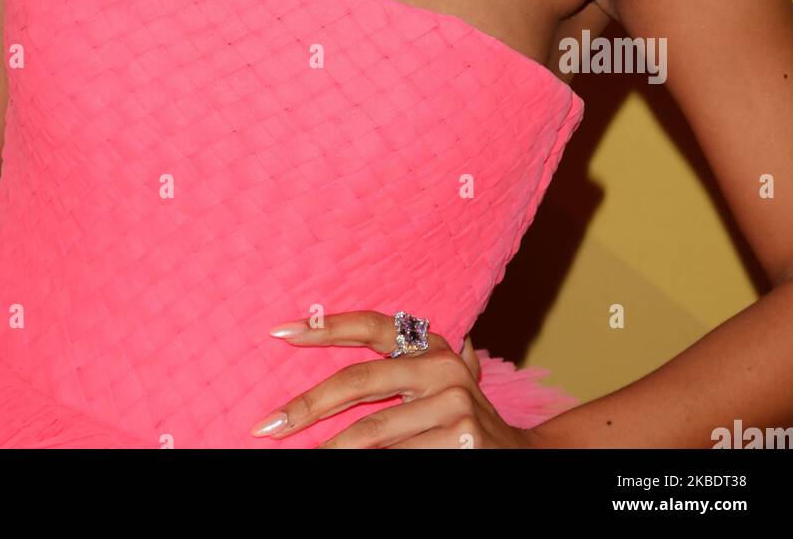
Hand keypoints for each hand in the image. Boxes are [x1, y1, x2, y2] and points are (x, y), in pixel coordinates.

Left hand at [250, 310, 543, 447]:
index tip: (279, 332)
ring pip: (373, 432)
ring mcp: (454, 403)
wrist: (522, 458)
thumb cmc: (463, 422)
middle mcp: (442, 366)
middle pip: (359, 382)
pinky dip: (371, 465)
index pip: (370, 326)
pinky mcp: (461, 439)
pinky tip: (347, 465)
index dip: (324, 328)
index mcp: (430, 346)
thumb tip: (335, 357)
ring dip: (332, 450)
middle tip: (269, 426)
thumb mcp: (440, 386)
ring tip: (302, 458)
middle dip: (307, 406)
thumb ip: (409, 365)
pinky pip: (399, 456)